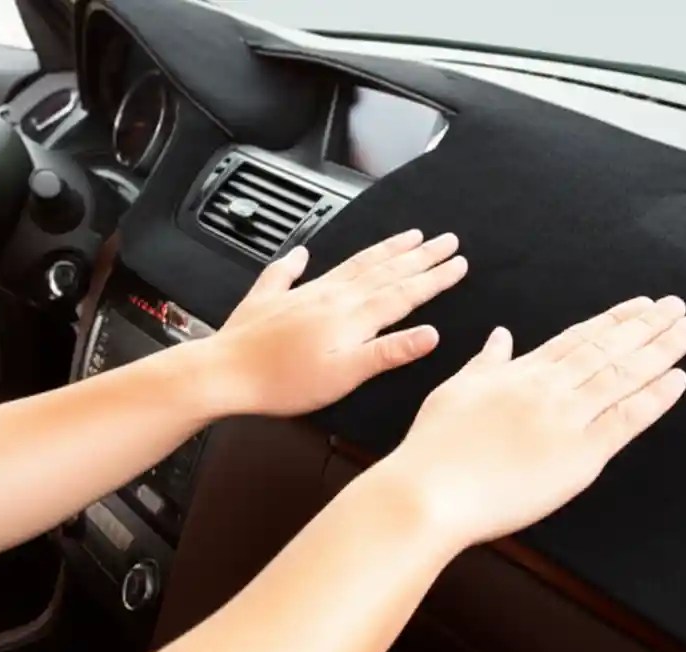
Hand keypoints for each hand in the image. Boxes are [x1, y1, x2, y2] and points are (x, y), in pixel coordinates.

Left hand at [192, 229, 467, 416]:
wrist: (226, 372)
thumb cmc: (285, 382)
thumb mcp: (345, 375)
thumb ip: (388, 352)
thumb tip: (430, 335)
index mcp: (352, 316)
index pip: (404, 292)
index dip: (434, 278)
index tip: (458, 262)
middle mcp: (331, 296)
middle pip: (384, 270)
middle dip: (420, 255)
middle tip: (446, 239)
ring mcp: (302, 292)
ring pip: (352, 264)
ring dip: (383, 250)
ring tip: (407, 235)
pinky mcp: (272, 298)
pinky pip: (291, 271)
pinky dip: (300, 259)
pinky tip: (303, 252)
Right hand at [383, 296, 685, 547]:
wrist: (429, 491)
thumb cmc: (434, 448)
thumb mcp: (455, 390)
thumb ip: (487, 362)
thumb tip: (502, 335)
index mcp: (521, 372)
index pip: (579, 338)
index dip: (614, 320)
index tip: (641, 305)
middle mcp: (549, 387)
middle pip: (608, 348)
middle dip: (647, 325)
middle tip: (678, 305)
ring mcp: (567, 419)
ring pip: (623, 375)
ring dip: (660, 350)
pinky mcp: (579, 455)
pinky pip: (626, 420)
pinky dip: (654, 398)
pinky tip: (678, 378)